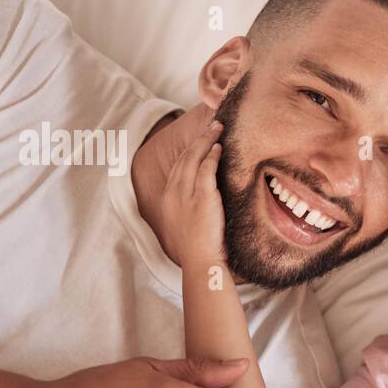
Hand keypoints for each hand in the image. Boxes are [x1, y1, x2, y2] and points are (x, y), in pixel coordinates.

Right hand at [158, 118, 226, 269]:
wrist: (201, 262)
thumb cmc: (199, 248)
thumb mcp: (186, 223)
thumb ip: (191, 206)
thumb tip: (203, 197)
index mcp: (167, 198)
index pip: (178, 167)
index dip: (190, 151)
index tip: (200, 140)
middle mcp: (172, 193)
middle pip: (184, 158)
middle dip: (198, 139)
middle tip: (212, 125)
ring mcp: (185, 194)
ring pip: (193, 158)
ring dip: (206, 140)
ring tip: (218, 128)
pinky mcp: (201, 198)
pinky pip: (205, 169)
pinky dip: (212, 155)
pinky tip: (219, 147)